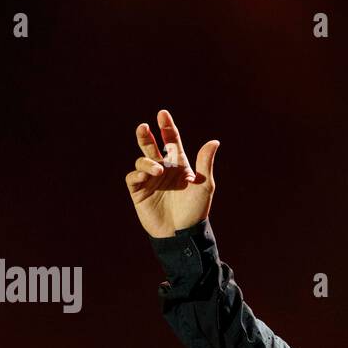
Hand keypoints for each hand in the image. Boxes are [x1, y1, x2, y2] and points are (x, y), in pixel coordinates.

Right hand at [125, 109, 219, 238]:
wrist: (183, 234)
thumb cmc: (196, 210)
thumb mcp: (204, 185)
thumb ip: (205, 162)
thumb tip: (214, 141)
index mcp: (178, 165)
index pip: (171, 141)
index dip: (167, 127)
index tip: (163, 114)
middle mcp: (163, 169)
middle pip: (151, 146)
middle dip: (146, 136)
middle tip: (144, 127)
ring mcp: (150, 180)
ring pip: (142, 160)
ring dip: (147, 161)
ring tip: (158, 169)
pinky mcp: (139, 192)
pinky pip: (133, 177)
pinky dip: (137, 174)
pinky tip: (145, 177)